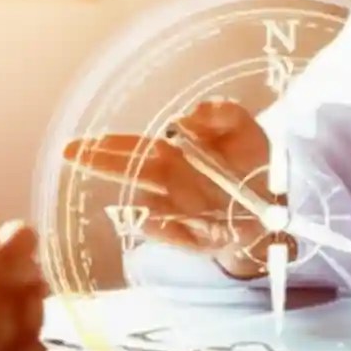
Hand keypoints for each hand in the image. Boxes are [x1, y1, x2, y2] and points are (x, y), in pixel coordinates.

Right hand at [63, 98, 276, 277]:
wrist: (277, 206)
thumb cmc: (253, 163)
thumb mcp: (243, 129)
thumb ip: (221, 113)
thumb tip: (188, 116)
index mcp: (174, 154)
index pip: (135, 148)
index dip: (109, 145)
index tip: (82, 143)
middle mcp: (168, 183)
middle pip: (132, 171)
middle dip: (104, 162)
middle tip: (73, 153)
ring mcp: (177, 211)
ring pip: (147, 203)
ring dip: (138, 197)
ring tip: (140, 193)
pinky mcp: (191, 238)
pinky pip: (167, 232)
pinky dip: (161, 227)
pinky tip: (161, 220)